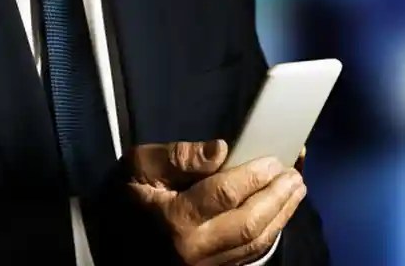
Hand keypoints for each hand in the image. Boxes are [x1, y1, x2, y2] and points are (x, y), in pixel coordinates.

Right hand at [129, 143, 305, 265]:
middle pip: (249, 224)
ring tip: (296, 190)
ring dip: (281, 216)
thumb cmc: (126, 198)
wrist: (108, 242)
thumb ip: (179, 156)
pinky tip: (279, 213)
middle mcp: (194, 250)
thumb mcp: (140, 166)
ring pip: (254, 245)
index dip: (254, 176)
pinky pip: (248, 256)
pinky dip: (269, 234)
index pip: (226, 194)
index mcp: (174, 221)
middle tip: (294, 175)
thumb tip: (222, 149)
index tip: (274, 159)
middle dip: (277, 197)